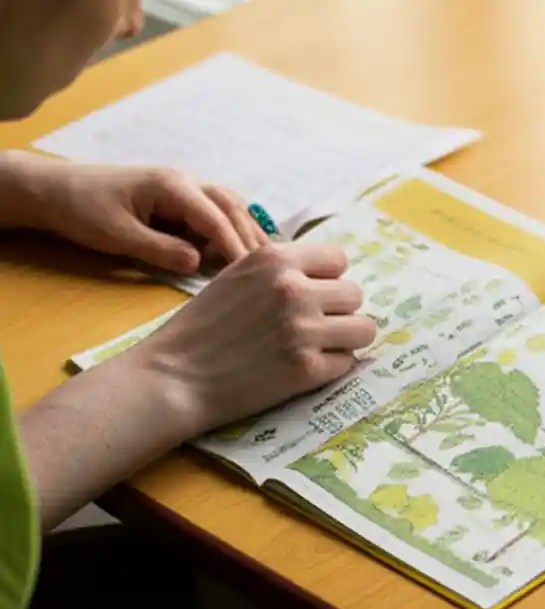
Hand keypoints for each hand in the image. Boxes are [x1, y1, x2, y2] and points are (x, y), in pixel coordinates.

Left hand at [10, 154, 268, 273]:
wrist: (54, 189)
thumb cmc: (82, 209)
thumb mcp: (117, 235)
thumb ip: (160, 249)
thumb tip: (199, 263)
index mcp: (172, 185)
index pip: (216, 217)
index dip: (236, 246)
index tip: (253, 272)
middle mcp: (185, 181)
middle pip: (232, 207)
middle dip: (252, 237)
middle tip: (272, 268)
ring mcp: (183, 187)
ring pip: (229, 206)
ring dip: (247, 231)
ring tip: (265, 261)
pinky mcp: (178, 198)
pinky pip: (216, 211)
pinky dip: (233, 229)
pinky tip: (239, 251)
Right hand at [119, 243, 376, 436]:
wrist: (174, 377)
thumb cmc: (201, 328)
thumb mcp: (236, 277)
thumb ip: (280, 271)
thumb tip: (325, 276)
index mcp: (275, 259)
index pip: (338, 258)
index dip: (328, 279)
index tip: (313, 295)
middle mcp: (294, 289)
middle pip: (355, 293)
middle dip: (338, 310)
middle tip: (313, 326)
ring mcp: (303, 329)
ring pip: (363, 328)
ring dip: (345, 339)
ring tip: (317, 347)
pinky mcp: (307, 369)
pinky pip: (348, 362)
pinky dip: (331, 367)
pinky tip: (303, 369)